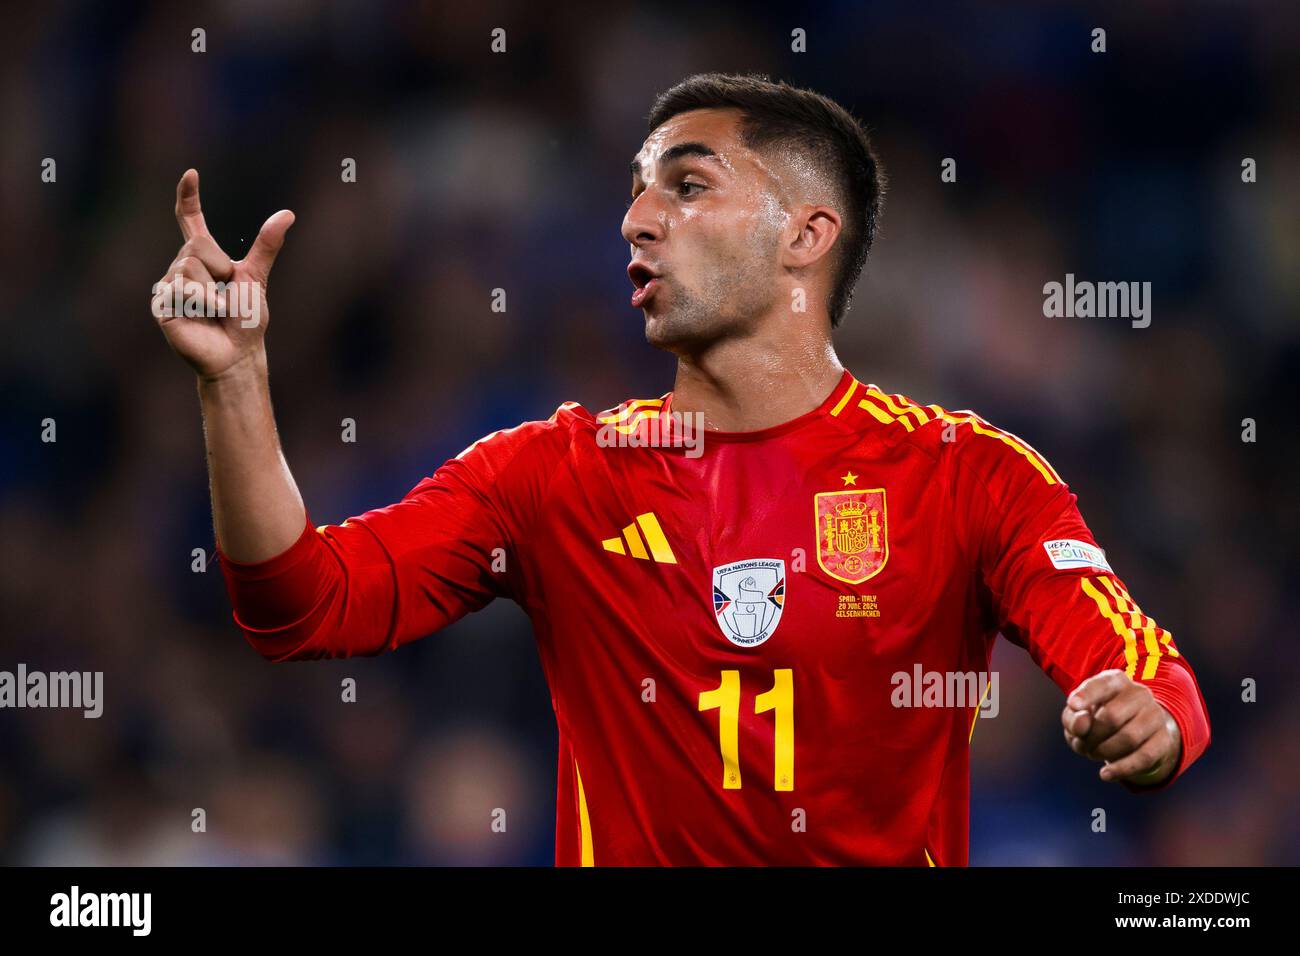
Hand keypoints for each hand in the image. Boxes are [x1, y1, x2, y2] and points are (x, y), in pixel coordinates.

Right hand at [151, 168, 294, 379]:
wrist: (236, 355)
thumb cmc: (247, 320)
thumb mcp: (257, 278)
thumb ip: (266, 246)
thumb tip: (288, 213)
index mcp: (205, 258)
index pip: (191, 221)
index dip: (189, 198)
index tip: (191, 174)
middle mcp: (183, 266)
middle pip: (197, 244)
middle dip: (220, 268)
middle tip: (226, 294)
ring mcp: (170, 284)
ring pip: (189, 265)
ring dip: (213, 290)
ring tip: (215, 309)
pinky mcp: (162, 303)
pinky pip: (181, 287)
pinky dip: (202, 302)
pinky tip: (203, 316)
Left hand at [1061, 669, 1181, 786]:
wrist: (1135, 730)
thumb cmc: (1098, 717)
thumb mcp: (1079, 714)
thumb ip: (1073, 717)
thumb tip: (1080, 725)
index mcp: (1115, 680)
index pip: (1101, 684)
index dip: (1086, 695)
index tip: (1073, 705)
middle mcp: (1139, 693)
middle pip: (1111, 717)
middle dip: (1090, 736)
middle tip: (1082, 745)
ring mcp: (1155, 715)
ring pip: (1128, 738)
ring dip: (1104, 752)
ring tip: (1092, 753)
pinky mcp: (1164, 739)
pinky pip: (1144, 757)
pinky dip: (1122, 768)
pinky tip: (1105, 774)